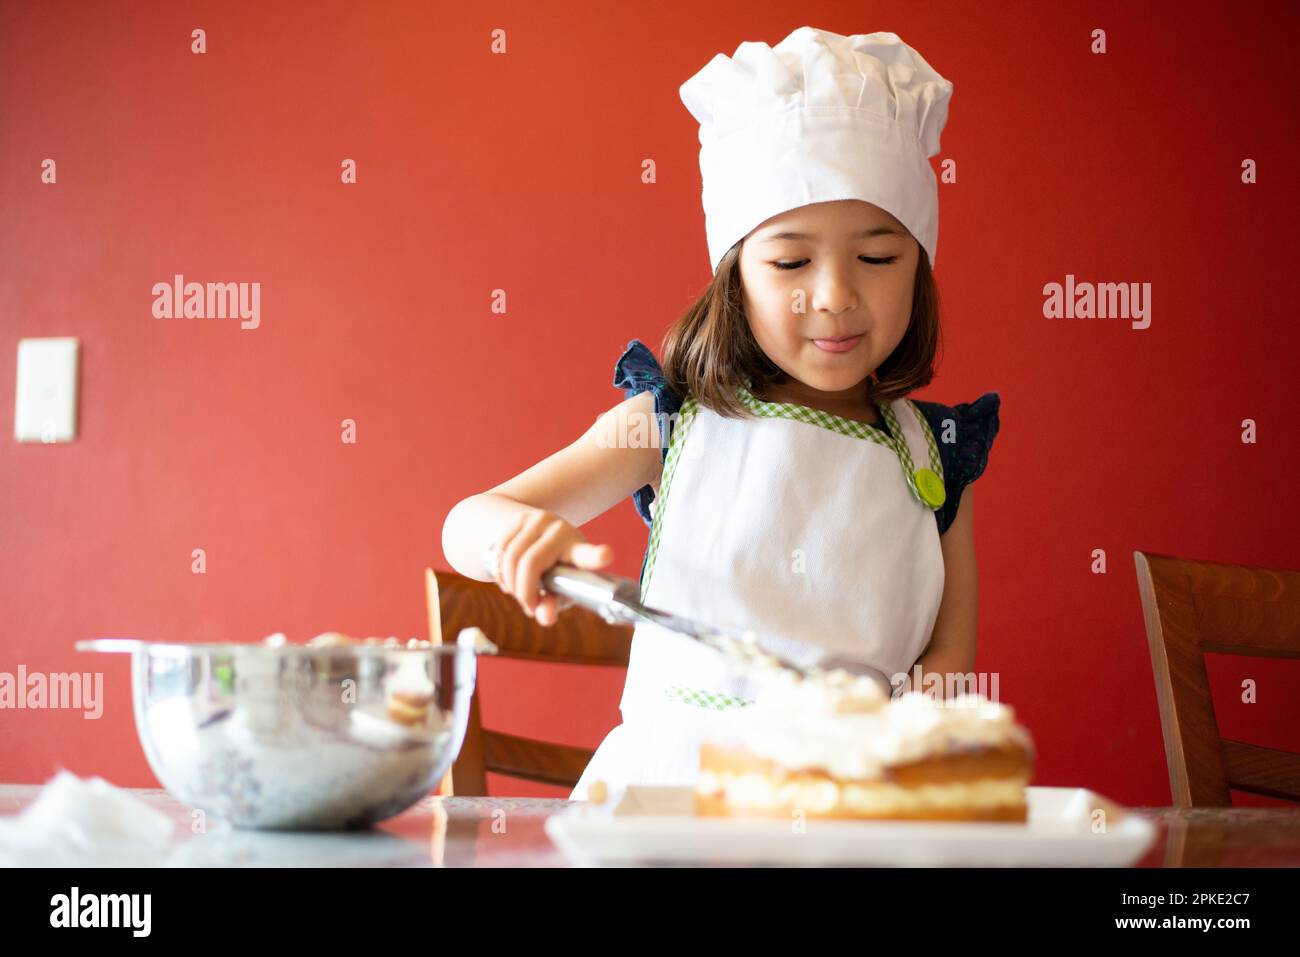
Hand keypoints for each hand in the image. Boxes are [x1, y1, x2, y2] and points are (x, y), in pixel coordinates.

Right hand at [486, 509, 612, 625]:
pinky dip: (500, 571)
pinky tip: (508, 578)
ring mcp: (539, 519)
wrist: (537, 536)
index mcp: (578, 549)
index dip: (597, 556)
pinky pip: (500, 549)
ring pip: (510, 557)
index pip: (588, 555)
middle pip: (529, 563)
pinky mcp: (520, 515)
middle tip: (528, 606)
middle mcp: (561, 529)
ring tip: (518, 594)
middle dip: (522, 591)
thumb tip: (543, 618)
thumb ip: (553, 605)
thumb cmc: (556, 570)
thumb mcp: (559, 589)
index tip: (606, 555)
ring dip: (509, 584)